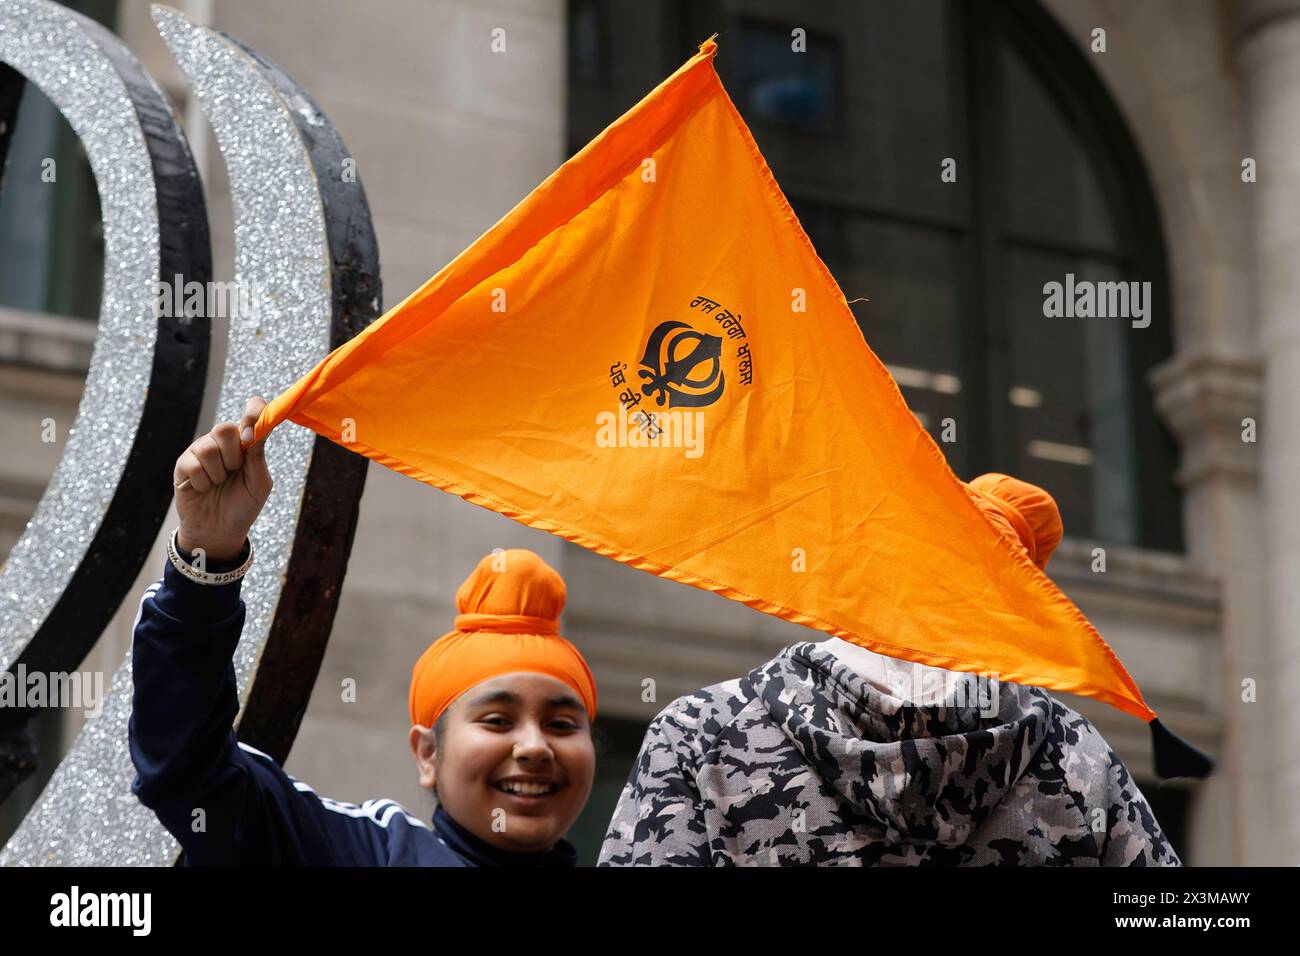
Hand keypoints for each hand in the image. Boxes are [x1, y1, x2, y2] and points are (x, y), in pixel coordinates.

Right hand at [174, 396, 272, 561]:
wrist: (220, 531)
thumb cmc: (243, 505)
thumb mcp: (259, 483)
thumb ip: (258, 456)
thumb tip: (258, 430)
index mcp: (246, 442)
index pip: (252, 410)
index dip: (253, 412)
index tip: (251, 434)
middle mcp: (223, 442)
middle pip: (224, 428)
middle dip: (233, 456)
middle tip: (233, 472)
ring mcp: (201, 451)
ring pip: (207, 448)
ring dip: (217, 473)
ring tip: (218, 484)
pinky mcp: (183, 464)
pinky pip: (192, 465)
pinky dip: (203, 482)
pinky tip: (203, 489)